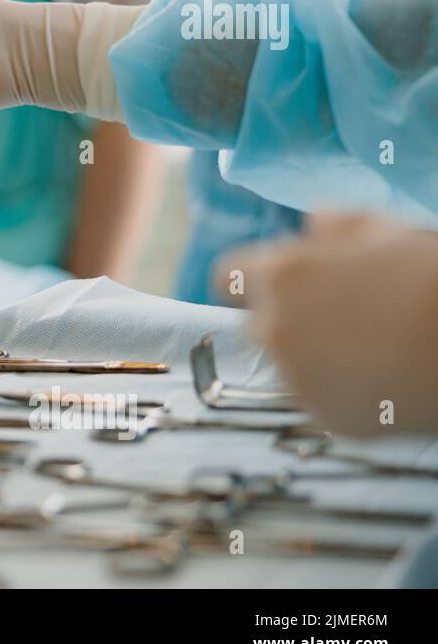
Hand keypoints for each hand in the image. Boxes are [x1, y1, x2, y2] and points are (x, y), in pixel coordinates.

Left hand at [222, 214, 437, 435]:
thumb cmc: (429, 276)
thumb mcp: (385, 230)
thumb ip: (334, 226)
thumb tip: (312, 225)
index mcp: (280, 277)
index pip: (226, 277)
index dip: (251, 279)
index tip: (275, 285)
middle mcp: (274, 329)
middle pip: (259, 323)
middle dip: (288, 318)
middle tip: (345, 317)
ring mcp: (295, 379)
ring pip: (289, 364)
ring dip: (315, 357)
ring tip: (375, 346)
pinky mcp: (323, 417)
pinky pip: (319, 399)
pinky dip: (342, 391)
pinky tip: (383, 377)